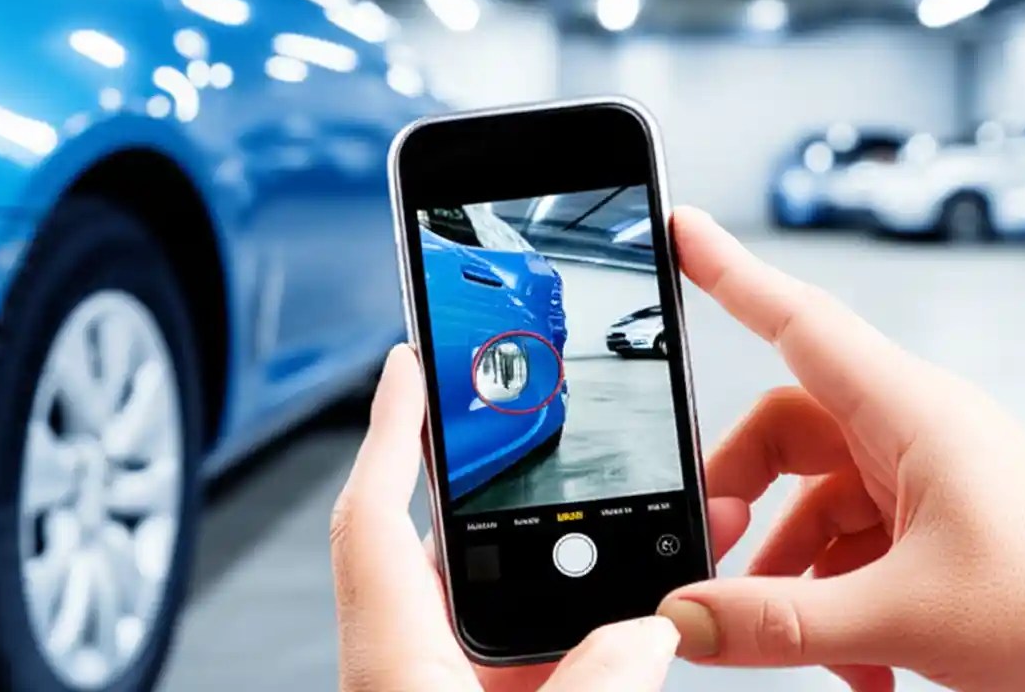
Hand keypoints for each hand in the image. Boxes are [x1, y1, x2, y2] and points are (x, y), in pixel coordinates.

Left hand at [333, 346, 719, 691]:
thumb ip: (595, 685)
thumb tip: (652, 630)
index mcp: (392, 659)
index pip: (372, 515)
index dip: (387, 429)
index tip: (406, 365)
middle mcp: (405, 664)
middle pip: (443, 543)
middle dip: (509, 488)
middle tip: (556, 442)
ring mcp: (434, 685)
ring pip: (488, 598)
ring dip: (552, 567)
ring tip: (620, 540)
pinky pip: (512, 648)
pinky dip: (564, 630)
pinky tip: (618, 628)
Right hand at [659, 207, 1024, 690]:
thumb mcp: (905, 615)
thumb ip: (780, 621)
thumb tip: (688, 617)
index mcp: (910, 412)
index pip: (797, 319)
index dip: (729, 271)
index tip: (679, 229)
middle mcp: (911, 432)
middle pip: (784, 430)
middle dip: (739, 494)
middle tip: (710, 552)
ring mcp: (922, 479)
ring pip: (812, 499)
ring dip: (788, 570)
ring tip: (790, 636)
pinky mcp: (932, 526)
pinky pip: (850, 544)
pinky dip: (829, 598)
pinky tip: (849, 659)